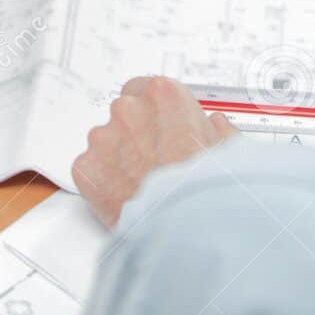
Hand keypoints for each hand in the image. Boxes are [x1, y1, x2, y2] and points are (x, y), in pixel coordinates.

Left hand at [72, 75, 236, 226]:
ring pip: (105, 141)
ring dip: (117, 157)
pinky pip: (90, 169)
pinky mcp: (87, 168)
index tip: (157, 125)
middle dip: (135, 132)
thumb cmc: (206, 188)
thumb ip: (216, 129)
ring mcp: (104, 137)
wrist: (186, 227)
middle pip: (124, 112)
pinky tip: (123, 196)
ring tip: (140, 184)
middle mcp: (129, 109)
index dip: (153, 111)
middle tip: (152, 160)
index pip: (145, 87)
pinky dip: (101, 181)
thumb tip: (216, 127)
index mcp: (163, 95)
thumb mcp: (227, 149)